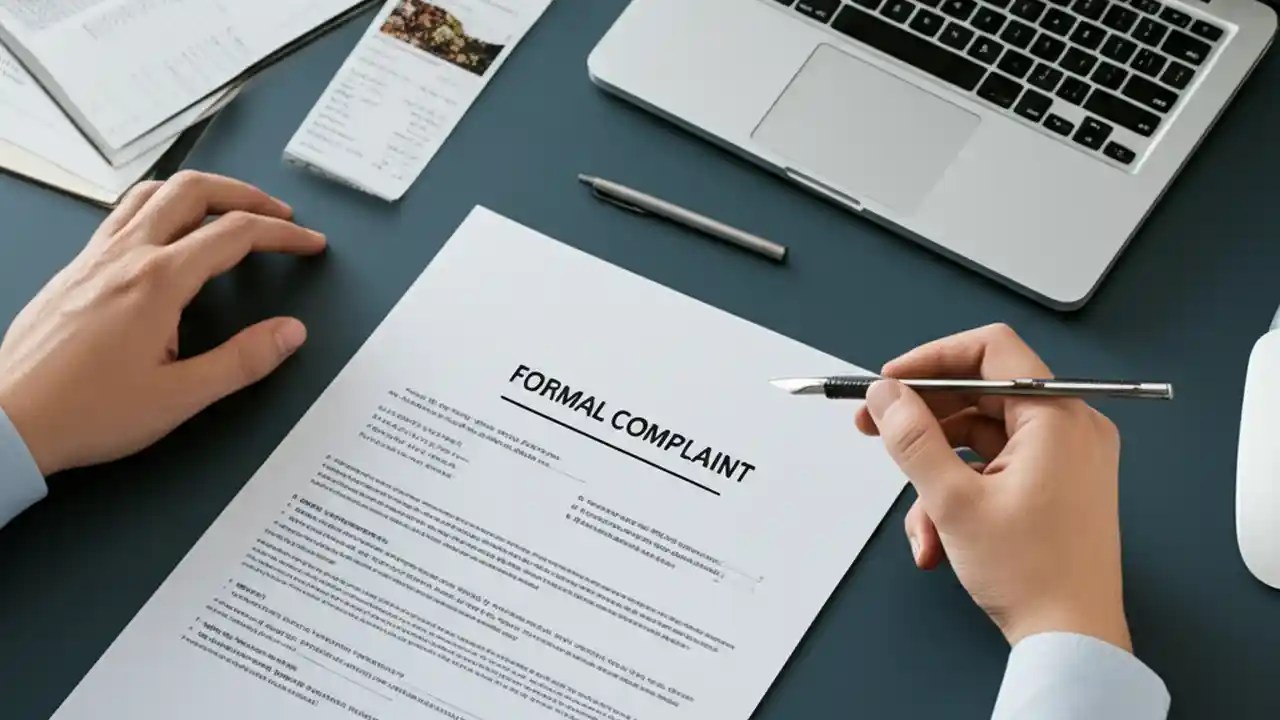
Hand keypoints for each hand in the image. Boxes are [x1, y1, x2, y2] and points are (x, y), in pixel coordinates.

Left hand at [0, 171, 325, 475]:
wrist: (8, 421)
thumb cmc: (87, 414)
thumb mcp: (180, 397)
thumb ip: (243, 361)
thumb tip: (291, 332)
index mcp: (158, 282)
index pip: (236, 234)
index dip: (283, 234)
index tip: (310, 243)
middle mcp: (125, 256)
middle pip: (194, 191)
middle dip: (245, 195)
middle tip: (277, 215)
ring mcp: (95, 258)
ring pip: (153, 193)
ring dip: (200, 191)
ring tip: (228, 209)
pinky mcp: (75, 270)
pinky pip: (123, 214)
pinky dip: (161, 207)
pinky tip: (169, 234)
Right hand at [855, 324, 1131, 651]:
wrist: (1073, 641)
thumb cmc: (1034, 576)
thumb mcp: (953, 502)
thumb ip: (913, 439)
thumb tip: (886, 396)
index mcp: (1058, 418)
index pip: (991, 350)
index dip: (932, 360)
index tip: (891, 383)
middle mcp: (1070, 428)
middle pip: (981, 393)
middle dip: (923, 419)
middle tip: (874, 428)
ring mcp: (1065, 458)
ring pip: (980, 438)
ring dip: (937, 472)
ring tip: (920, 522)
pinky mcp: (1056, 484)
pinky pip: (995, 468)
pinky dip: (960, 492)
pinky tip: (939, 537)